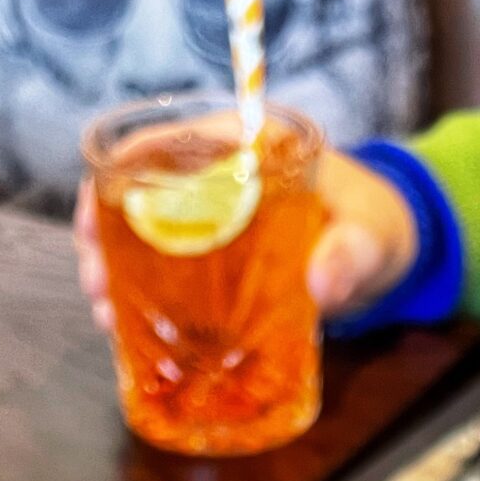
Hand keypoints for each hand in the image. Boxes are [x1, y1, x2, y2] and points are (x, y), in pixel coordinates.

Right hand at [73, 150, 417, 333]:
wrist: (385, 254)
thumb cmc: (376, 225)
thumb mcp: (369, 238)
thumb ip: (350, 256)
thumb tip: (322, 285)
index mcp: (245, 151)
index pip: (167, 144)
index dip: (121, 173)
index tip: (94, 211)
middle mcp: (218, 186)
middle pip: (141, 199)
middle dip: (104, 239)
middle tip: (95, 283)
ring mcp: (214, 232)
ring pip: (148, 244)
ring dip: (117, 278)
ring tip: (105, 317)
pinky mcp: (219, 274)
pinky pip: (172, 282)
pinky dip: (148, 306)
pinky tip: (131, 336)